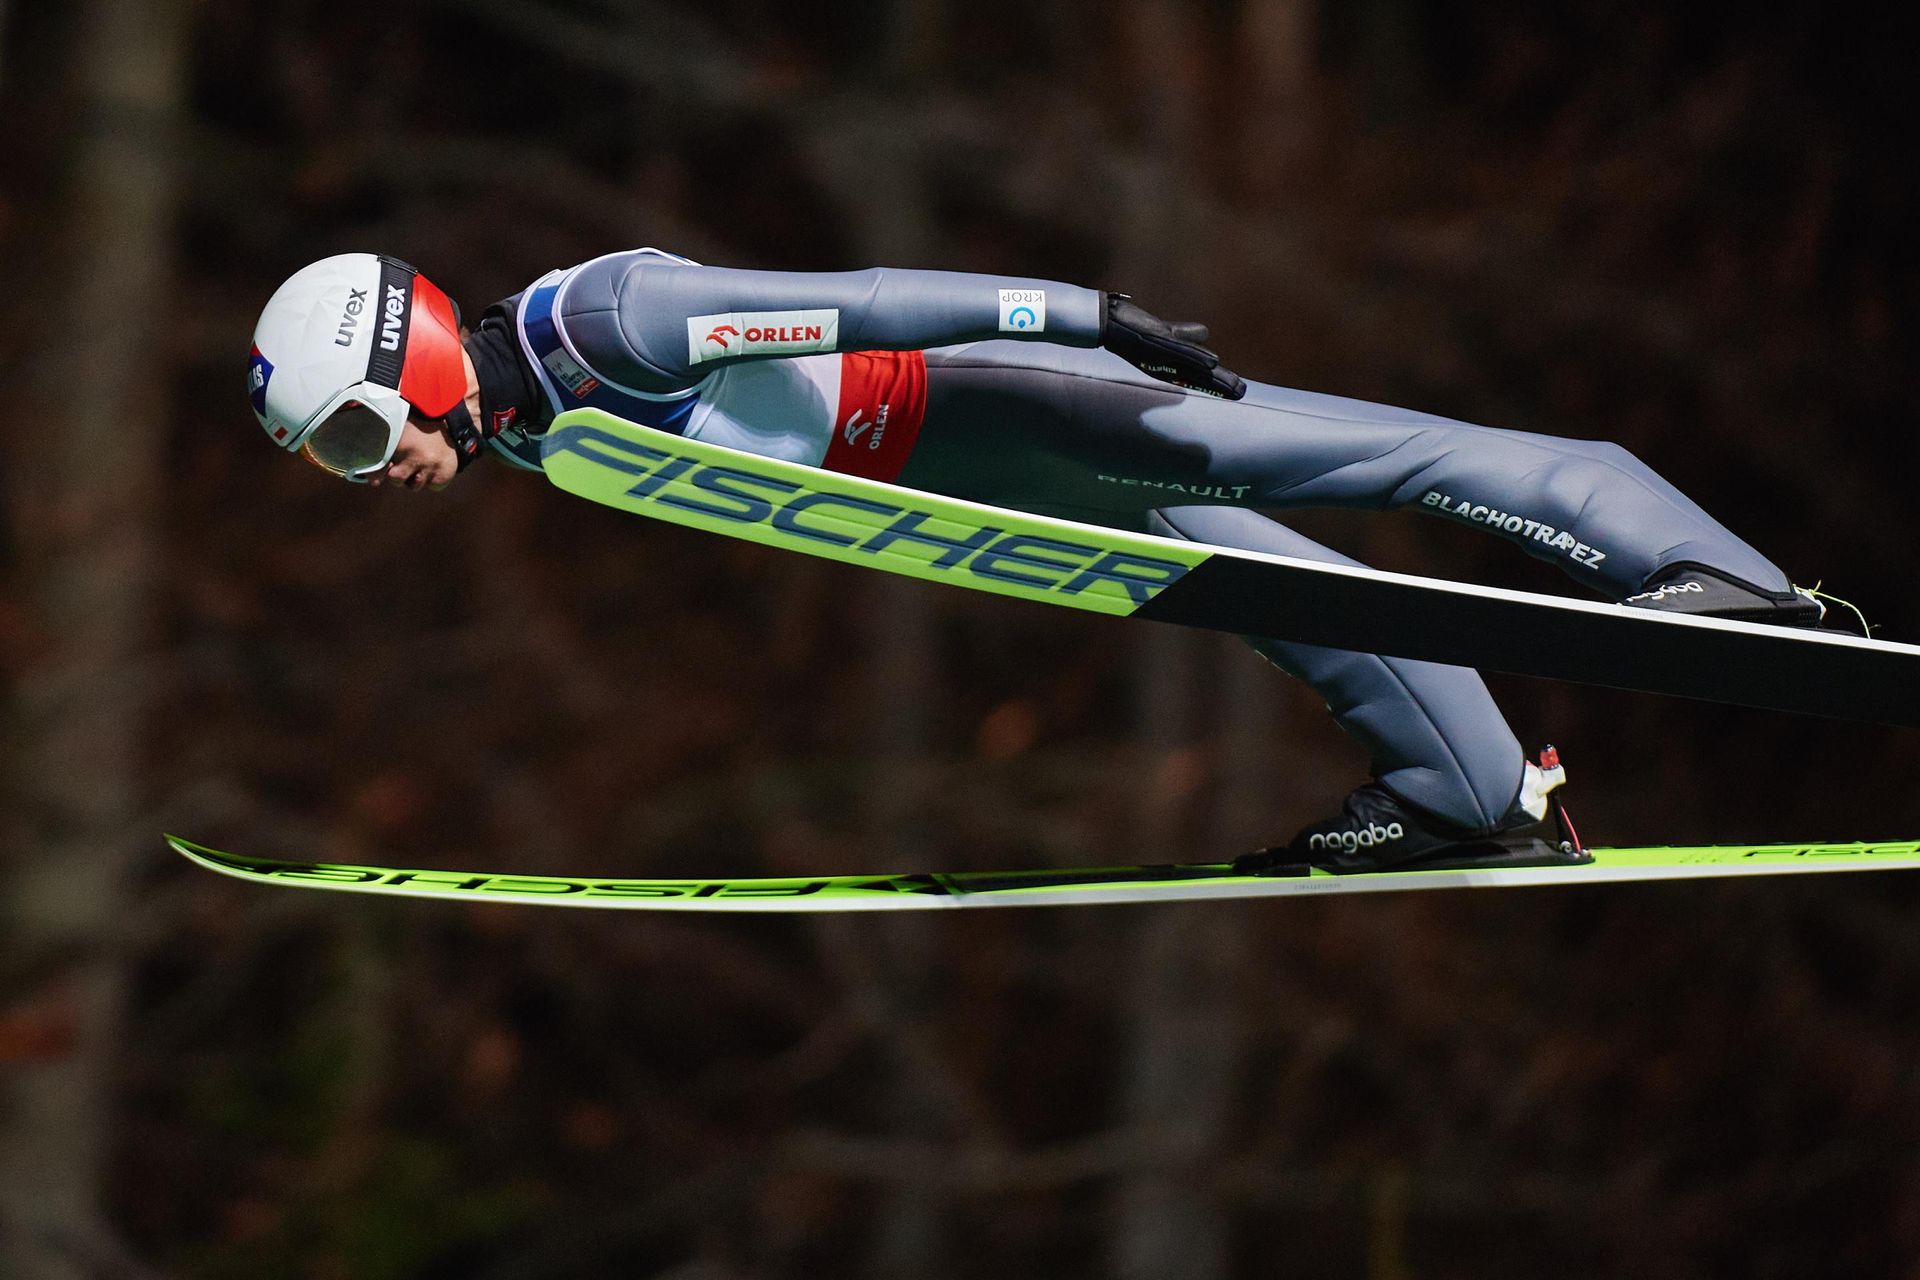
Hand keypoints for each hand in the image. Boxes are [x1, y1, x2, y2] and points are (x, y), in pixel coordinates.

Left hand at [1100, 293, 1246, 399]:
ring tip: (1233, 384)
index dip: (1218, 384)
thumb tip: (1206, 333)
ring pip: (1194, 368)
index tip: (1238, 392)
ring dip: (1215, 376)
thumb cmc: (1135, 329)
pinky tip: (1212, 363)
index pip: (1198, 377)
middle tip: (1242, 393)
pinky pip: (1181, 351)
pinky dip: (1197, 357)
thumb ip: (1186, 334)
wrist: (1109, 322)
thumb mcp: (1166, 332)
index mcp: (1170, 364)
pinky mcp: (1157, 340)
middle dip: (1221, 385)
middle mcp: (1167, 364)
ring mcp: (1163, 354)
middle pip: (1199, 377)